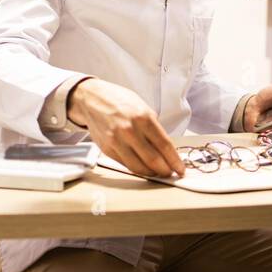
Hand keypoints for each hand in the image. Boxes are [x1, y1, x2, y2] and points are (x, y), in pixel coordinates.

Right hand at [67, 78, 183, 176]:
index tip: (180, 168)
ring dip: (151, 173)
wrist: (91, 99)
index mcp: (142, 117)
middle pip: (153, 159)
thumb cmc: (118, 100)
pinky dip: (137, 168)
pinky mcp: (107, 149)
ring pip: (139, 167)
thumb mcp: (142, 106)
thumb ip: (153, 127)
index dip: (175, 160)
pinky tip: (143, 167)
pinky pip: (126, 164)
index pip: (164, 145)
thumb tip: (166, 148)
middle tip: (171, 172)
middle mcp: (129, 130)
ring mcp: (117, 141)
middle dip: (165, 170)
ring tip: (158, 172)